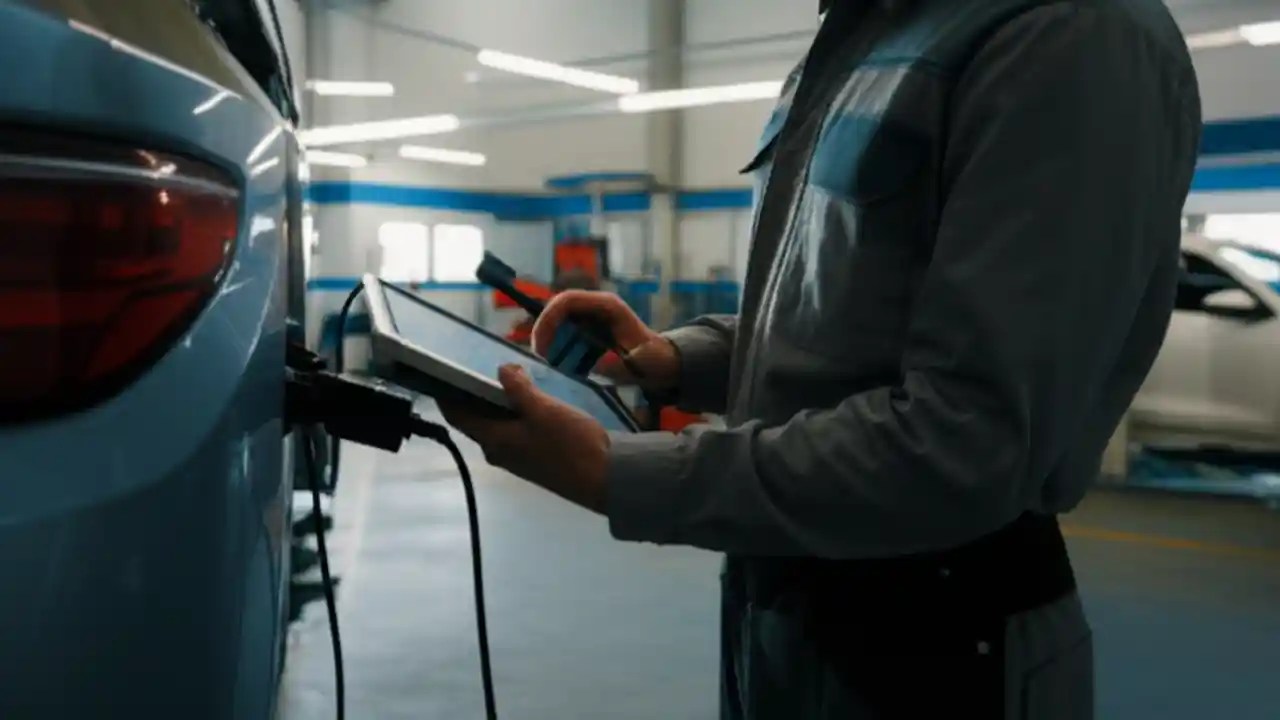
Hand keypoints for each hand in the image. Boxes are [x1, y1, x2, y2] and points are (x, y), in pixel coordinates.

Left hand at [439, 365, 609, 513]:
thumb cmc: (571, 444)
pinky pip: (514, 432)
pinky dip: (514, 415)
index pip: (456, 416)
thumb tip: (501, 371)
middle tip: (481, 367)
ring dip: (498, 404)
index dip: (445, 395)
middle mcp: (498, 452)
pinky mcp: (533, 459)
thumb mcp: (544, 409)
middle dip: (475, 395)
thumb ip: (519, 389)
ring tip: (508, 379)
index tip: (441, 373)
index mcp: (493, 441)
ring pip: (496, 426)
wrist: (606, 478)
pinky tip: (528, 400)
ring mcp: (516, 458)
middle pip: (475, 420)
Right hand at [533, 290, 679, 391]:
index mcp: (607, 306)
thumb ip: (616, 364)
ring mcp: (594, 316)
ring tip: (546, 364)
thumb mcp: (638, 364)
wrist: (666, 363)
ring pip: (560, 320)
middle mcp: (597, 306)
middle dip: (544, 331)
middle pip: (558, 308)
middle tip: (539, 359)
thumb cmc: (655, 360)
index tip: (542, 347)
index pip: (567, 300)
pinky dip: (559, 347)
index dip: (549, 319)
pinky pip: (567, 333)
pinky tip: (558, 366)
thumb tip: (593, 365)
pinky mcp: (592, 329)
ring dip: (549, 340)